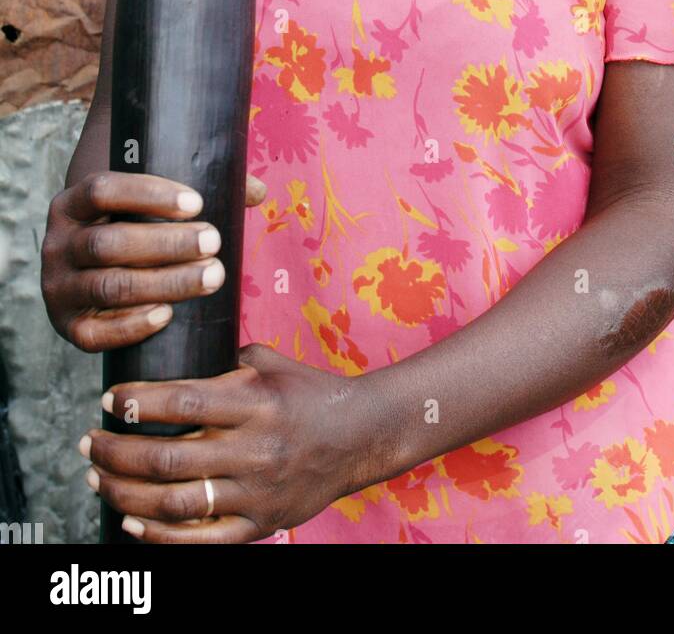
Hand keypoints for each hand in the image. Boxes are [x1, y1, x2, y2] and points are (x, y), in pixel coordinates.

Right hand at [41, 171, 267, 351]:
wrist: (93, 270)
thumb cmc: (133, 228)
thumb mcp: (152, 205)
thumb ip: (200, 192)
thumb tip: (256, 191)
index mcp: (72, 204)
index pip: (103, 190)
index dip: (148, 195)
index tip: (197, 202)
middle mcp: (57, 244)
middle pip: (109, 242)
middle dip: (167, 244)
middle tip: (214, 243)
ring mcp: (58, 287)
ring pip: (109, 286)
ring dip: (164, 283)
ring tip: (212, 276)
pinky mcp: (67, 326)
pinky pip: (94, 334)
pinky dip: (131, 326)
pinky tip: (168, 315)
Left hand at [80, 345, 374, 542]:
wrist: (360, 435)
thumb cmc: (309, 392)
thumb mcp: (269, 363)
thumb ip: (222, 362)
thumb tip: (173, 356)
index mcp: (256, 402)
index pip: (183, 401)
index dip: (138, 403)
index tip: (109, 400)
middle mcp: (255, 448)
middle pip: (168, 457)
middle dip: (117, 450)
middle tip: (89, 442)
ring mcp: (256, 492)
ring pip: (174, 503)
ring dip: (125, 491)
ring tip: (99, 477)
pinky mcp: (260, 524)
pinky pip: (199, 540)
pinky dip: (158, 534)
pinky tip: (131, 519)